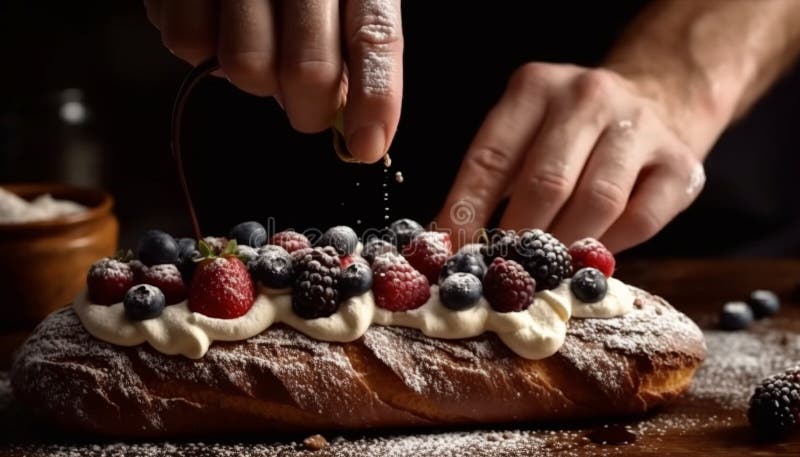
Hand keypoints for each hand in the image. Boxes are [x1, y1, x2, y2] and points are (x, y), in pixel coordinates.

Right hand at [144, 0, 402, 162]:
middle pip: (308, 70)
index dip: (375, 99)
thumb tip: (342, 115)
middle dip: (310, 110)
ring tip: (256, 44)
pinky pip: (189, 45)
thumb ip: (347, 45)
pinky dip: (201, 48)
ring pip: (246, 67)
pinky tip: (214, 19)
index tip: (366, 146)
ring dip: (253, 78)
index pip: (373, 36)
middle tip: (306, 108)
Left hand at [436, 63, 706, 252]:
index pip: (490, 158)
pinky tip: (592, 255)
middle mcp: (589, 97)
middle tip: (500, 275)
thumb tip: (446, 243)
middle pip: (546, 183)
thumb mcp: (522, 137)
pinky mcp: (681, 163)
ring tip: (543, 275)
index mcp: (535, 89)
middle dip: (518, 238)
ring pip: (597, 203)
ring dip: (565, 248)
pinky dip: (612, 247)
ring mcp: (641, 126)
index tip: (449, 253)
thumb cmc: (568, 134)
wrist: (657, 100)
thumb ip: (489, 182)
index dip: (466, 211)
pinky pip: (642, 220)